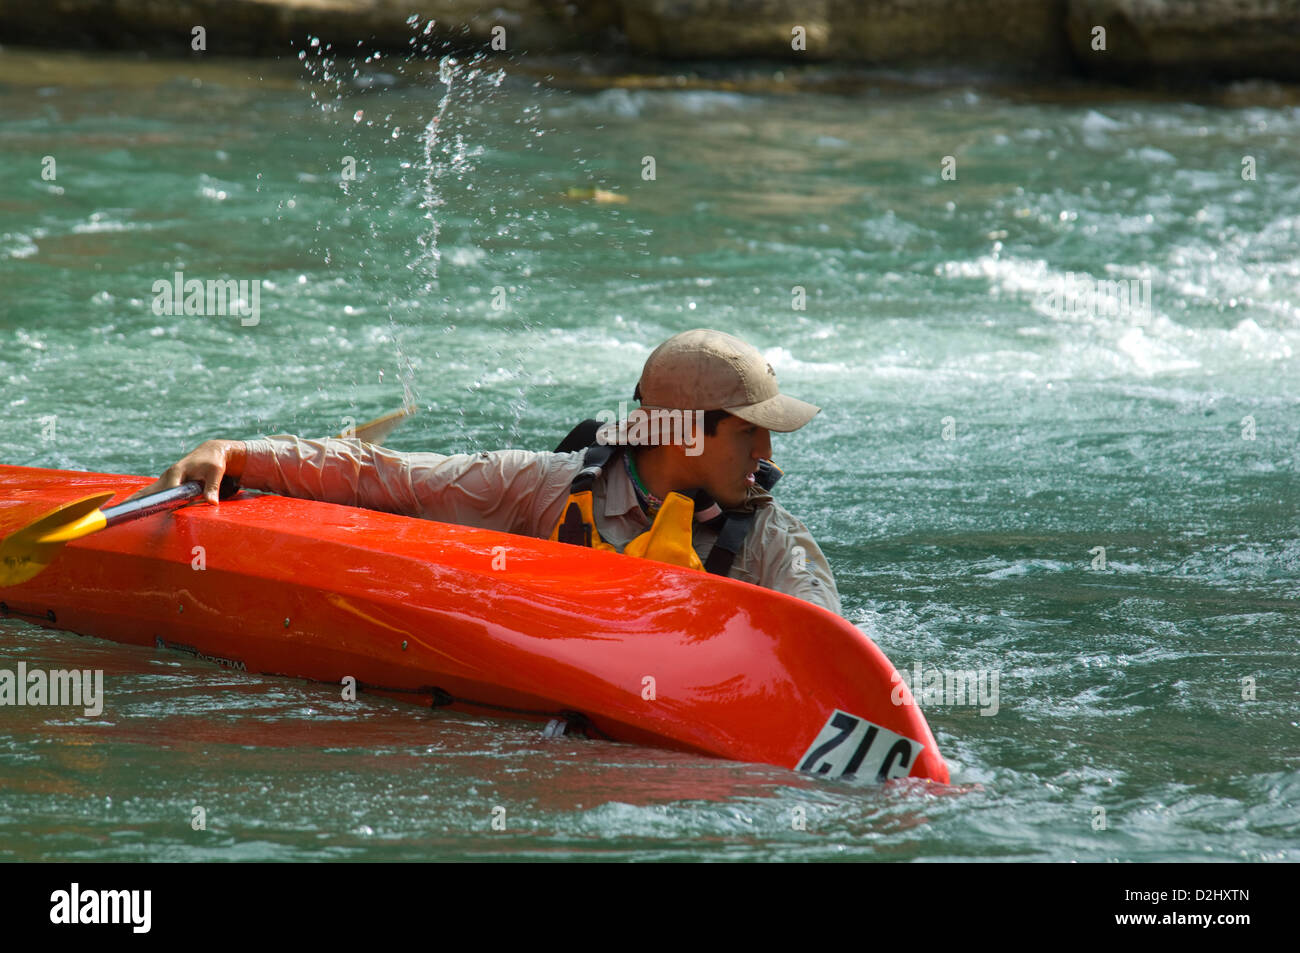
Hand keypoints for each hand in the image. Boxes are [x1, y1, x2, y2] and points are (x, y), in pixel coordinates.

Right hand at [130, 440, 246, 503]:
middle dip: (136, 501)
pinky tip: (129, 506)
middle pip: (150, 491)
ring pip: (147, 492)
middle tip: (120, 510)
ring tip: (119, 510)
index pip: (165, 490)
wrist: (210, 452)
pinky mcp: (166, 483)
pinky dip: (141, 499)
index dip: (157, 501)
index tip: (146, 510)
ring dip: (135, 501)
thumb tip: (212, 503)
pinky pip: (151, 492)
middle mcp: (167, 476)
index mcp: (177, 473)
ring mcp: (165, 480)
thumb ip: (212, 487)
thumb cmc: (213, 461)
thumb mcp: (215, 472)